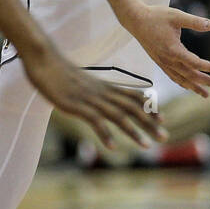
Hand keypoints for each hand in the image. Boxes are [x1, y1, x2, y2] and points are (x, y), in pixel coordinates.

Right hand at [19, 42, 165, 148]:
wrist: (45, 61)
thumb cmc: (61, 72)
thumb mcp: (83, 82)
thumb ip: (94, 90)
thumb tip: (101, 98)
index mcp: (105, 87)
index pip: (134, 96)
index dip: (149, 108)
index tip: (163, 119)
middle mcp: (103, 93)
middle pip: (132, 108)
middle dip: (149, 124)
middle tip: (164, 137)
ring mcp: (91, 99)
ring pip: (118, 116)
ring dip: (133, 131)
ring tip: (146, 145)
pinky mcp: (77, 105)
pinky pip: (95, 121)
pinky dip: (105, 133)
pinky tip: (113, 147)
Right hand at [123, 3, 209, 96]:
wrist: (135, 20)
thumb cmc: (156, 16)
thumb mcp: (177, 15)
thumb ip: (195, 21)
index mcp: (173, 50)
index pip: (195, 63)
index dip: (209, 67)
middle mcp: (168, 60)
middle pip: (190, 75)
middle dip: (206, 82)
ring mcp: (162, 62)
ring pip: (181, 79)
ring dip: (194, 87)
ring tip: (206, 94)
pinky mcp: (159, 61)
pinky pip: (172, 76)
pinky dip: (182, 83)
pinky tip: (188, 86)